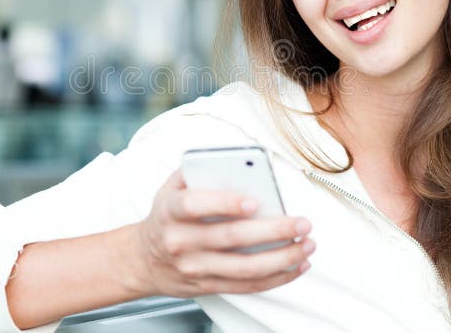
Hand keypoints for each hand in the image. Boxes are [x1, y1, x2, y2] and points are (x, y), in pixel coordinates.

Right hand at [131, 169, 314, 297]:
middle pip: (231, 238)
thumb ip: (199, 171)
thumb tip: (240, 164)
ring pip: (244, 268)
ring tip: (306, 244)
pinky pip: (246, 286)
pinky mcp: (207, 286)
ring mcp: (195, 267)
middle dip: (273, 231)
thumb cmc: (167, 216)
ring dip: (282, 258)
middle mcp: (181, 240)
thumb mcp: (171, 187)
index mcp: (171, 210)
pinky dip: (276, 278)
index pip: (195, 205)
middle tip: (301, 222)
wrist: (143, 259)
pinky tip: (295, 265)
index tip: (255, 202)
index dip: (225, 204)